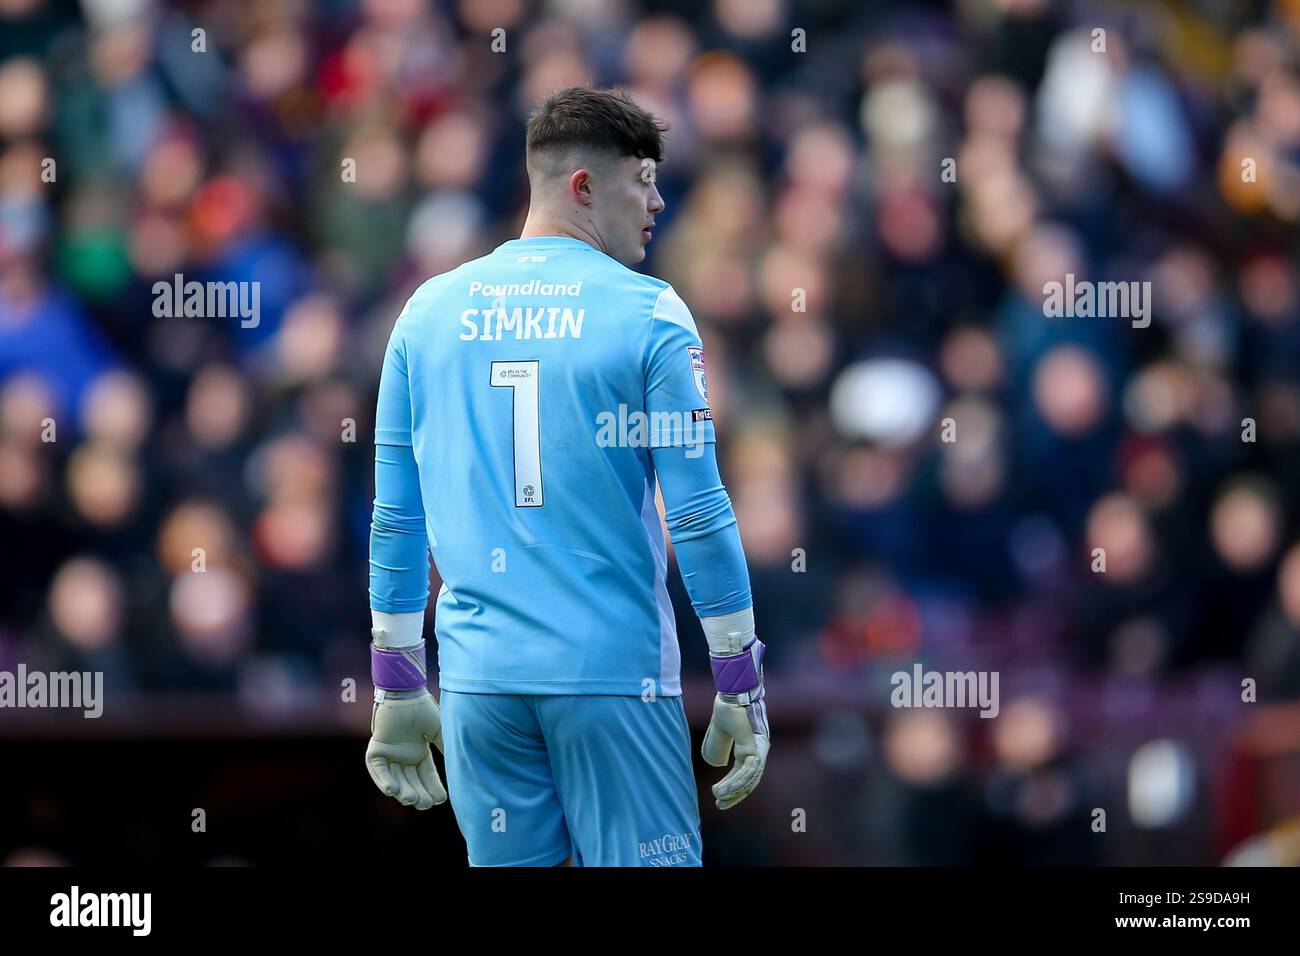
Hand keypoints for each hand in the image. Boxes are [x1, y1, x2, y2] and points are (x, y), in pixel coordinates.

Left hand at [365, 689, 447, 809]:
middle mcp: (403, 755)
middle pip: (411, 781)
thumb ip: (447, 748)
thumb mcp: (438, 732)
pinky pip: (378, 769)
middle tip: (425, 804)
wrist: (405, 694)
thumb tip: (462, 766)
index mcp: (418, 752)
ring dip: (402, 790)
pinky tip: (391, 790)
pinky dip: (383, 780)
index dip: (433, 787)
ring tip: (411, 799)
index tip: (441, 799)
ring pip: (394, 778)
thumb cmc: (423, 709)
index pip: (426, 775)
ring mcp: (389, 753)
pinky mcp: (376, 749)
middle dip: (418, 793)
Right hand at [700, 689, 769, 809]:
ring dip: (733, 790)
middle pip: (750, 781)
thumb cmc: (726, 709)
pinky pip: (748, 770)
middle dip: (735, 796)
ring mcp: (760, 748)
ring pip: (750, 778)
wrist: (730, 695)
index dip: (734, 789)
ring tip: (717, 796)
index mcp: (753, 748)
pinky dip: (735, 782)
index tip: (721, 799)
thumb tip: (715, 759)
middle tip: (720, 805)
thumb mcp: (723, 733)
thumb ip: (722, 744)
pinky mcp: (755, 746)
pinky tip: (723, 789)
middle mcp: (760, 750)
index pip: (747, 776)